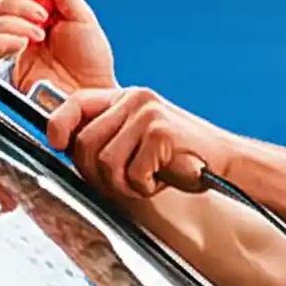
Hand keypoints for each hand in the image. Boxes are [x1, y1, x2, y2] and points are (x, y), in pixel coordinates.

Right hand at [0, 0, 117, 93]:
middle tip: (41, 15)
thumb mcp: (81, 14)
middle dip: (13, 4)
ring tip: (40, 35)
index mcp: (33, 14)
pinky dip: (5, 41)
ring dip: (13, 24)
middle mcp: (16, 32)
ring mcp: (9, 53)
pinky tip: (24, 45)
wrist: (96, 94)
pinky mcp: (5, 73)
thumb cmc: (92, 61)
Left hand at [47, 87, 239, 196]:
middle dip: (97, 175)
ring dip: (124, 184)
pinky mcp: (161, 133)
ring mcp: (148, 115)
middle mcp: (136, 100)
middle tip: (123, 183)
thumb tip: (66, 148)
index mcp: (127, 98)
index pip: (76, 102)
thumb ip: (108, 136)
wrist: (228, 163)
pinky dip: (145, 187)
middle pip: (85, 143)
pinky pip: (132, 173)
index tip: (58, 145)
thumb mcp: (140, 139)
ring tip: (147, 180)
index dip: (58, 126)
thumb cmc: (182, 157)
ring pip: (104, 162)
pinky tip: (163, 179)